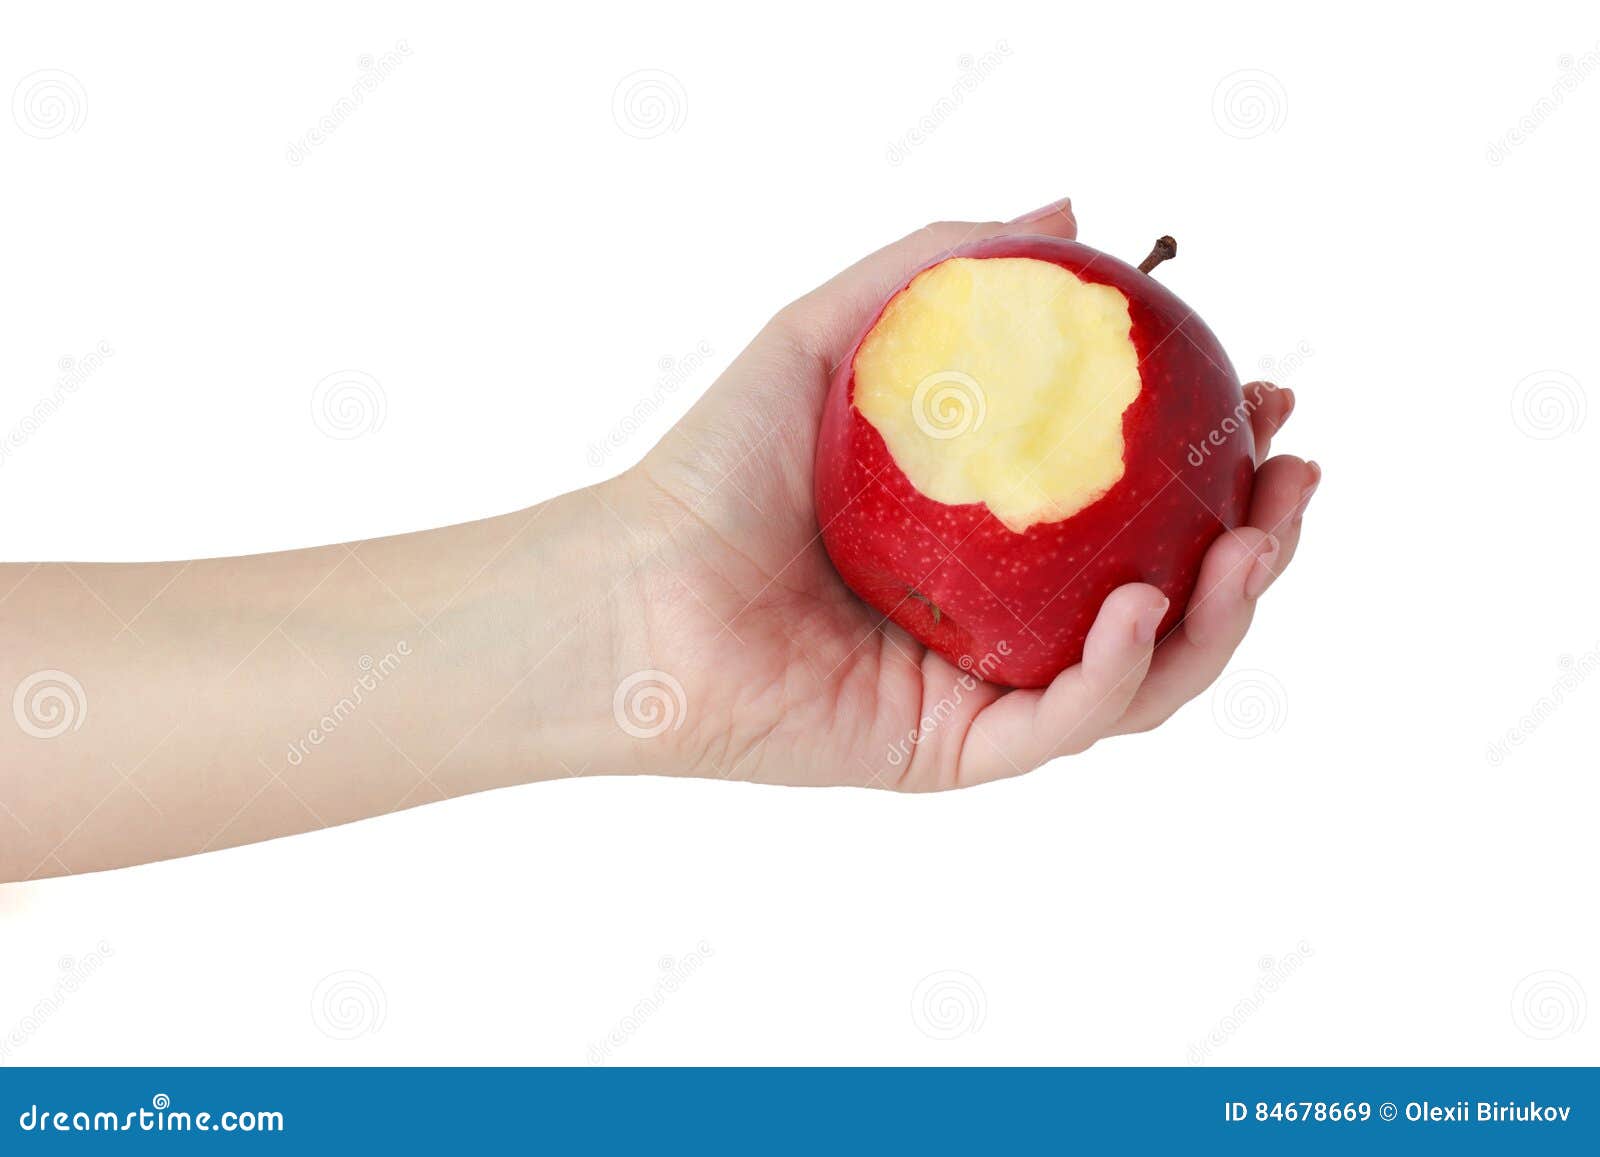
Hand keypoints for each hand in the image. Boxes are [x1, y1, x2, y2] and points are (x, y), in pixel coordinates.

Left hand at [614, 200, 1318, 789]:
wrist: (633, 591)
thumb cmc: (715, 468)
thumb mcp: (827, 335)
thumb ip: (936, 266)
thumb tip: (1065, 209)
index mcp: (992, 538)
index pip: (1133, 507)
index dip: (1215, 462)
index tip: (1265, 400)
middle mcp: (1000, 617)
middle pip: (1167, 598)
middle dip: (1256, 547)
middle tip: (1292, 481)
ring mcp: (982, 690)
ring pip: (1144, 676)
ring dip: (1222, 618)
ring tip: (1255, 541)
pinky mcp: (953, 752)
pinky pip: (1063, 723)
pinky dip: (1120, 674)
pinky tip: (1143, 607)